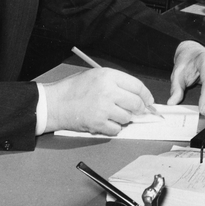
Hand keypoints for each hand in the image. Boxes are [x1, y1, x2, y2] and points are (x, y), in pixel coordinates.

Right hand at [41, 68, 155, 135]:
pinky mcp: (98, 123)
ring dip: (124, 119)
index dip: (146, 95)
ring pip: (127, 118)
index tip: (149, 101)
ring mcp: (103, 108)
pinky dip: (114, 128)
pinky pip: (117, 129)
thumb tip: (137, 95)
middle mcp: (108, 91)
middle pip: (136, 103)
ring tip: (112, 114)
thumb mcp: (96, 75)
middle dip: (139, 109)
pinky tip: (105, 122)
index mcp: (108, 76)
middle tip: (136, 111)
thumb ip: (117, 83)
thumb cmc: (74, 89)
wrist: (56, 103)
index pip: (137, 86)